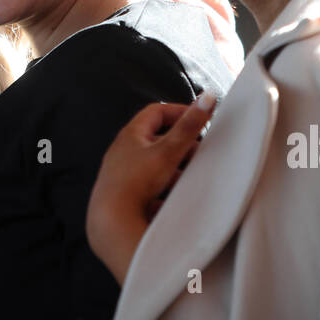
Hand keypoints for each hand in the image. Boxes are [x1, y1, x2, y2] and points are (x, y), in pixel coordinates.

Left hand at [86, 93, 216, 285]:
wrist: (112, 222)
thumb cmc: (136, 182)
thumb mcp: (168, 151)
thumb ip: (189, 126)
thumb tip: (208, 97)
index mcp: (130, 135)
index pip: (156, 112)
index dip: (178, 112)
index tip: (199, 118)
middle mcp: (123, 150)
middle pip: (157, 138)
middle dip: (181, 143)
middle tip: (200, 149)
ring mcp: (123, 172)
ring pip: (155, 162)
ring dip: (175, 165)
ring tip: (192, 173)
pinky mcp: (126, 193)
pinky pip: (150, 183)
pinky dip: (166, 185)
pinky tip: (178, 195)